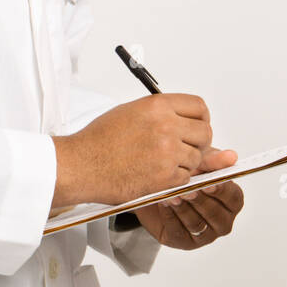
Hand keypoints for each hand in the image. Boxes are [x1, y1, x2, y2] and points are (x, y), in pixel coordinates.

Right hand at [52, 95, 227, 211]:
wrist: (81, 165)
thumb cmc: (99, 140)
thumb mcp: (131, 111)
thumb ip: (160, 112)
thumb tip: (182, 118)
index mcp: (158, 106)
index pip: (199, 107)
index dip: (201, 118)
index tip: (198, 125)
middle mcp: (166, 126)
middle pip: (205, 132)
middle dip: (199, 141)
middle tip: (186, 147)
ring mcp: (167, 152)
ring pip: (197, 157)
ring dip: (185, 162)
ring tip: (163, 162)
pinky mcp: (165, 177)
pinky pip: (186, 178)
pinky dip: (175, 179)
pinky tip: (157, 174)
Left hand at [135, 150, 243, 248]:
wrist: (160, 188)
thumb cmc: (187, 175)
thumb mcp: (200, 163)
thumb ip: (214, 160)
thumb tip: (231, 156)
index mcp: (232, 201)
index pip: (233, 198)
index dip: (221, 191)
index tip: (209, 183)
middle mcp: (223, 220)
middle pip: (214, 214)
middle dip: (199, 200)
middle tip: (186, 189)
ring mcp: (205, 234)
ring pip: (196, 224)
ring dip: (183, 208)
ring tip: (172, 195)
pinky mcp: (185, 242)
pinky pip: (179, 231)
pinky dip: (171, 216)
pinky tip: (164, 204)